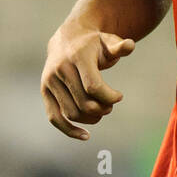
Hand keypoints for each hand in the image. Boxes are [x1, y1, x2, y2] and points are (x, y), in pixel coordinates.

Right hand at [41, 24, 135, 139]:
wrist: (67, 40)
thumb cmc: (93, 44)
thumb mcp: (108, 41)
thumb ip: (119, 47)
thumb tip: (131, 45)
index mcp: (77, 56)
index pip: (93, 86)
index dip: (109, 97)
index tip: (119, 96)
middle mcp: (60, 69)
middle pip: (84, 103)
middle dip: (102, 108)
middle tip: (110, 106)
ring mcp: (50, 81)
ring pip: (71, 113)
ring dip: (91, 119)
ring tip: (102, 111)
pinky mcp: (45, 92)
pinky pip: (54, 118)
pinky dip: (69, 130)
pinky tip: (86, 136)